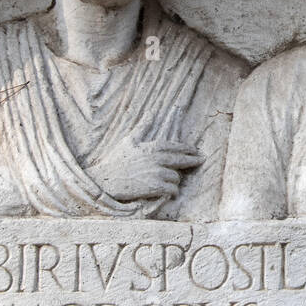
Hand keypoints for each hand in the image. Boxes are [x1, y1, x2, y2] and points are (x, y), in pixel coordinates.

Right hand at [87, 123, 202, 202]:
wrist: (104, 180)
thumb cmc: (116, 160)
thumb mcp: (129, 140)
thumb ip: (143, 126)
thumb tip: (152, 111)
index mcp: (152, 147)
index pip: (176, 146)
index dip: (188, 149)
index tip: (196, 151)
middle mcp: (157, 159)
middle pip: (181, 160)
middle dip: (193, 160)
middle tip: (201, 160)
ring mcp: (156, 173)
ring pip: (176, 177)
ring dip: (174, 180)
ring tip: (169, 182)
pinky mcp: (154, 187)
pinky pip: (172, 190)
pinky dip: (172, 192)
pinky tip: (169, 193)